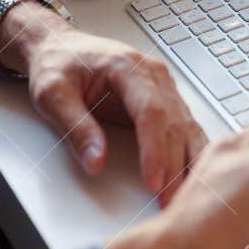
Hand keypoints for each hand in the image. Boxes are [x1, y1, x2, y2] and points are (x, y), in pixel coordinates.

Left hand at [0, 3, 207, 199]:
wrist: (60, 47)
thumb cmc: (58, 64)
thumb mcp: (53, 95)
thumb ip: (76, 127)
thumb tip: (96, 161)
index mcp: (129, 67)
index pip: (151, 111)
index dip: (154, 149)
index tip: (153, 180)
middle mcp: (154, 75)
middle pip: (174, 124)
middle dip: (173, 166)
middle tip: (168, 201)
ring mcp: (164, 87)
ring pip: (187, 128)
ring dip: (187, 163)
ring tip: (181, 196)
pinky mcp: (165, 101)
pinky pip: (185, 129)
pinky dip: (191, 153)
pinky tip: (194, 176)